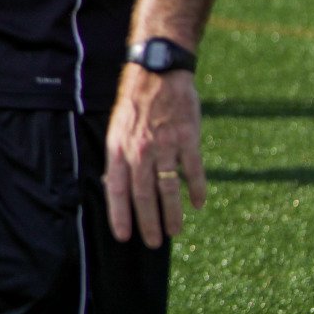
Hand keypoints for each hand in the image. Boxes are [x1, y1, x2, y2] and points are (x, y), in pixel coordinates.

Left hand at [103, 65, 206, 247]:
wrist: (158, 71)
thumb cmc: (136, 104)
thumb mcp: (117, 128)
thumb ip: (118, 158)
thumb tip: (116, 188)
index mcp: (119, 148)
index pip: (116, 189)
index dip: (120, 214)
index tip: (124, 236)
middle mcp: (140, 149)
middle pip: (143, 194)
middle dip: (148, 222)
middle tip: (153, 242)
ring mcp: (165, 144)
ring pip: (168, 188)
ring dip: (172, 213)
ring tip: (174, 231)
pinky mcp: (187, 137)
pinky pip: (193, 170)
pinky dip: (197, 190)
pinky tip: (198, 204)